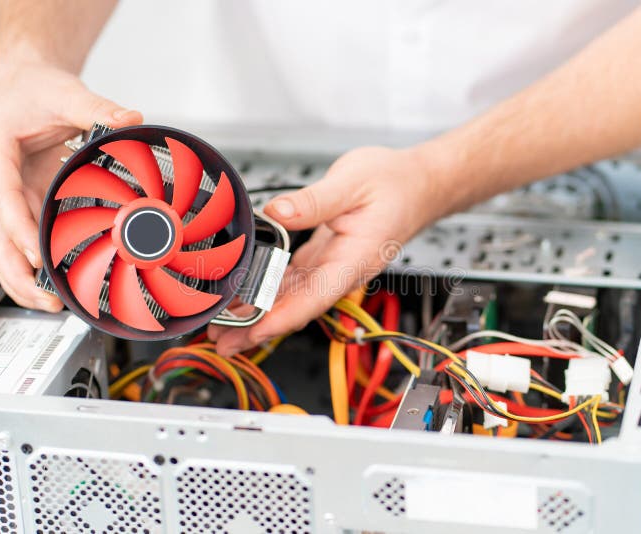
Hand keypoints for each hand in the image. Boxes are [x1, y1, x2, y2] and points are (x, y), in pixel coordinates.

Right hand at [0, 61, 142, 310]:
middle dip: (19, 273)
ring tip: (51, 304)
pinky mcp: (13, 207)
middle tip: (47, 299)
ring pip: (1, 248)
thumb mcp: (68, 95)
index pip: (0, 198)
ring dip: (23, 279)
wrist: (24, 85)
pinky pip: (16, 243)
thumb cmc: (35, 91)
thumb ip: (99, 110)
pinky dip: (30, 268)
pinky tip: (50, 288)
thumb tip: (130, 119)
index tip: (38, 255)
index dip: (18, 230)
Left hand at [209, 145, 450, 354]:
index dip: (282, 318)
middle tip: (221, 341)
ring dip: (259, 314)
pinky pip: (293, 283)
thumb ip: (314, 201)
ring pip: (292, 299)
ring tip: (223, 329)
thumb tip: (277, 213)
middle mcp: (343, 270)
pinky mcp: (325, 259)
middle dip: (259, 328)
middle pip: (297, 308)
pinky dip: (268, 293)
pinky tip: (245, 300)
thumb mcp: (353, 181)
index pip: (314, 298)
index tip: (253, 332)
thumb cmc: (396, 184)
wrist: (418, 184)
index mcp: (354, 258)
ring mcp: (333, 268)